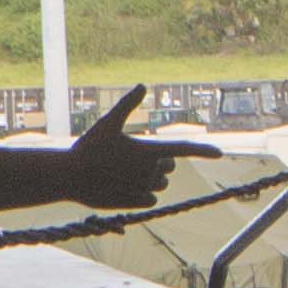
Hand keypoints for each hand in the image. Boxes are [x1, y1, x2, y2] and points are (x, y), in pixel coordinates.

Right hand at [65, 109, 205, 211]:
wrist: (68, 176)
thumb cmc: (88, 147)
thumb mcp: (108, 124)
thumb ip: (128, 105)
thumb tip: (143, 85)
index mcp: (148, 150)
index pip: (183, 149)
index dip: (203, 150)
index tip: (219, 153)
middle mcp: (150, 170)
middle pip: (169, 167)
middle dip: (159, 162)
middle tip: (134, 158)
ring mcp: (144, 188)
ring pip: (161, 184)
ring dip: (151, 179)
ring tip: (125, 173)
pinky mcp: (135, 202)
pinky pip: (151, 199)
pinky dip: (143, 194)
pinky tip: (125, 187)